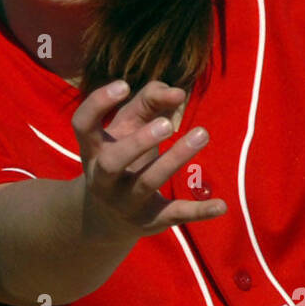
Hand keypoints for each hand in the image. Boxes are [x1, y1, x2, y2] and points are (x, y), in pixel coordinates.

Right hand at [71, 78, 226, 244]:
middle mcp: (103, 178)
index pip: (83, 124)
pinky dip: (199, 211)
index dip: (97, 103)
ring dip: (175, 158)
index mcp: (93, 150)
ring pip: (148, 182)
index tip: (124, 85)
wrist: (105, 218)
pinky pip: (175, 214)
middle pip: (114, 162)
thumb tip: (178, 93)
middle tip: (167, 123)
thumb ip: (149, 102)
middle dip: (139, 142)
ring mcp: (125, 202)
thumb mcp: (127, 129)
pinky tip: (222, 205)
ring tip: (202, 133)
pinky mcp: (150, 220)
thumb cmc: (122, 157)